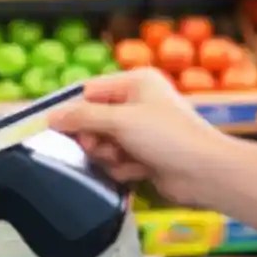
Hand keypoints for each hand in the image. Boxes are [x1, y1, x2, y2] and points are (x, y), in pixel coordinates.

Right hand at [48, 68, 235, 205]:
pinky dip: (122, 167)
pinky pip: (116, 160)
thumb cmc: (167, 136)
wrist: (206, 173)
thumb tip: (50, 117)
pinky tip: (138, 170)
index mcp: (135, 83)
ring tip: (124, 159)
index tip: (58, 128)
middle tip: (98, 146)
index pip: (90, 91)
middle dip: (94, 137)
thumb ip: (82, 118)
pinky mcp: (144, 156)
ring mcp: (141, 131)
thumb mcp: (120, 121)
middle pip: (93, 120)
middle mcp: (137, 103)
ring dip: (108, 155)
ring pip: (102, 143)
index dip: (74, 110)